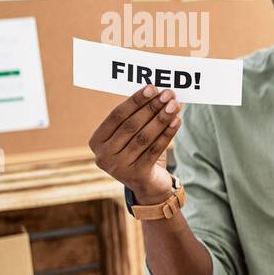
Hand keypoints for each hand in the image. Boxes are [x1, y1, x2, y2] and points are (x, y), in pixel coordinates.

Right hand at [88, 85, 182, 203]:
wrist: (148, 186)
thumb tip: (157, 93)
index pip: (116, 116)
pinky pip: (155, 149)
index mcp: (97, 142)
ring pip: (144, 137)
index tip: (152, 88)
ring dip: (161, 118)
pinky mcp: (137, 175)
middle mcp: (104, 156)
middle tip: (168, 94)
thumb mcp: (131, 137)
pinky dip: (167, 134)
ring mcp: (119, 167)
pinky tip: (177, 121)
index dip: (135, 101)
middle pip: (131, 126)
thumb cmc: (139, 154)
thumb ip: (136, 118)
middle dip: (151, 108)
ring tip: (174, 105)